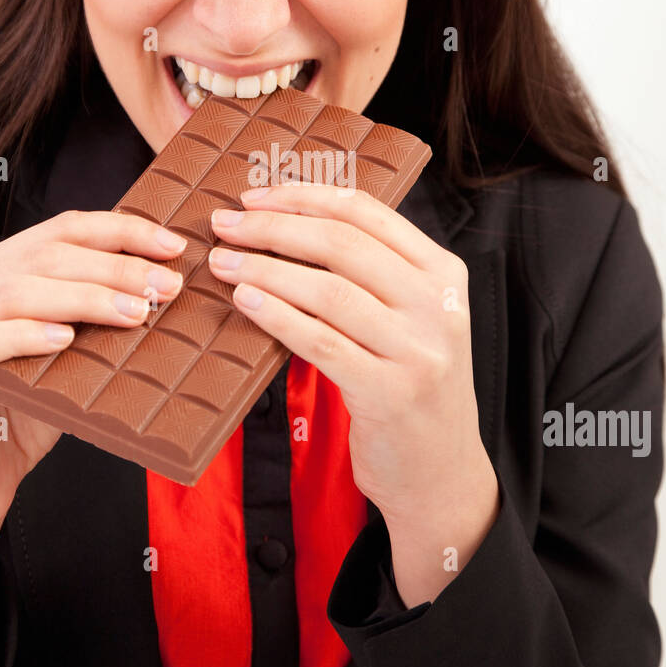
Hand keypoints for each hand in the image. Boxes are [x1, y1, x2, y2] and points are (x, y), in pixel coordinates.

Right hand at [0, 209, 186, 536]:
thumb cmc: (23, 418)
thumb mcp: (66, 356)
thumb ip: (92, 317)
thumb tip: (163, 288)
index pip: (58, 231)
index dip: (118, 231)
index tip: (172, 246)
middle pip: (42, 256)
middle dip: (113, 266)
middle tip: (166, 285)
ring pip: (14, 291)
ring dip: (84, 297)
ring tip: (136, 312)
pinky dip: (25, 334)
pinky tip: (66, 339)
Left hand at [209, 181, 498, 597]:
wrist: (440, 472)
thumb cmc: (409, 384)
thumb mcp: (411, 318)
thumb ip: (373, 273)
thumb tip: (289, 220)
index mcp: (443, 273)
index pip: (367, 212)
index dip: (304, 196)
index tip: (254, 194)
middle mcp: (438, 305)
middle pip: (342, 245)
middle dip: (273, 227)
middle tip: (224, 224)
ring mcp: (418, 350)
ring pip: (328, 290)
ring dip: (265, 269)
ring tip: (222, 262)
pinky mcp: (388, 392)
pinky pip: (320, 341)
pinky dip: (276, 314)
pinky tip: (244, 300)